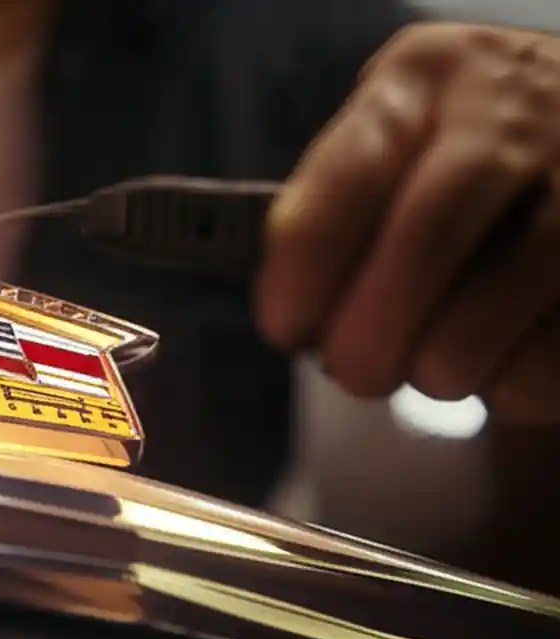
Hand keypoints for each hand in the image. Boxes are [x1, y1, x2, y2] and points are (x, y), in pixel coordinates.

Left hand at [258, 22, 559, 423]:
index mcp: (427, 78)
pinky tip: (495, 361)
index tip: (281, 325)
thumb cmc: (450, 154)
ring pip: (500, 297)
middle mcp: (515, 112)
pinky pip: (553, 352)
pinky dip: (509, 384)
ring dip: (441, 364)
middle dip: (371, 329)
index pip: (354, 170)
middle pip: (428, 234)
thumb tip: (298, 317)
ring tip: (423, 368)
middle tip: (351, 372)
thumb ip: (337, 209)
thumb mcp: (393, 141)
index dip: (307, 262)